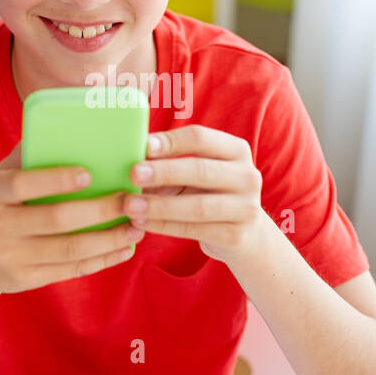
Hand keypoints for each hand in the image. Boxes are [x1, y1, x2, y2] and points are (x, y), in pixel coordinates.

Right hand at [0, 141, 144, 293]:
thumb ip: (27, 156)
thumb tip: (66, 123)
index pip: (23, 184)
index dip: (57, 179)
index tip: (90, 174)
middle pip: (56, 218)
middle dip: (101, 210)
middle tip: (132, 199)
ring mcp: (11, 257)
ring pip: (70, 250)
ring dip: (109, 239)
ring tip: (137, 226)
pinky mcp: (26, 280)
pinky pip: (71, 270)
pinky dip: (102, 260)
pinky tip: (125, 248)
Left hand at [123, 126, 271, 264]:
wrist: (246, 233)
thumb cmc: (209, 194)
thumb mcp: (196, 173)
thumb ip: (169, 162)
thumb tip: (128, 156)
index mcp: (236, 150)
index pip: (201, 138)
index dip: (171, 142)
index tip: (144, 146)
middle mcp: (247, 176)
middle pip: (201, 170)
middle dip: (164, 172)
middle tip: (133, 174)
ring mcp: (246, 208)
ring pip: (198, 206)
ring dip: (160, 206)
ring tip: (130, 205)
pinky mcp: (236, 235)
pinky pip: (195, 230)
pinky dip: (164, 226)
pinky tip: (141, 223)